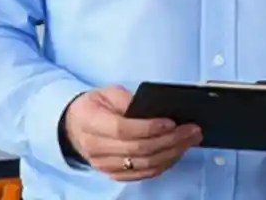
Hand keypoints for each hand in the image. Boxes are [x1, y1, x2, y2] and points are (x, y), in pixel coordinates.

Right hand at [61, 85, 202, 181]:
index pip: (123, 129)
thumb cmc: (93, 106)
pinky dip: (164, 164)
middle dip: (170, 140)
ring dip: (172, 153)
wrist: (73, 126)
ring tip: (190, 140)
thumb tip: (156, 109)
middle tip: (191, 130)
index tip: (171, 122)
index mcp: (90, 122)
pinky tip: (177, 151)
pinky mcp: (114, 174)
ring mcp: (105, 165)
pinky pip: (144, 173)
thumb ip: (128, 99)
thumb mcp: (106, 92)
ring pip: (145, 165)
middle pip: (139, 150)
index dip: (149, 127)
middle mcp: (96, 148)